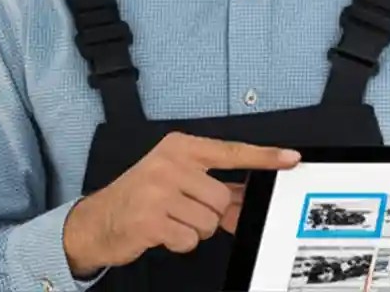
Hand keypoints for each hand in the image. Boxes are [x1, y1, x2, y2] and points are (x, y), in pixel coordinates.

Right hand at [62, 132, 299, 276]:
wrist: (98, 221)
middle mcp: (169, 164)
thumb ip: (214, 187)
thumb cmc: (140, 197)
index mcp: (179, 148)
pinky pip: (191, 239)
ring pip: (209, 222)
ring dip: (195, 229)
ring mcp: (158, 191)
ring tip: (171, 220)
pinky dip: (181, 242)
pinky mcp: (151, 219)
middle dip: (210, 213)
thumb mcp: (175, 181)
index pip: (230, 152)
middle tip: (185, 211)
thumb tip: (247, 201)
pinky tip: (162, 232)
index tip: (291, 159)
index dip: (264, 157)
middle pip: (222, 198)